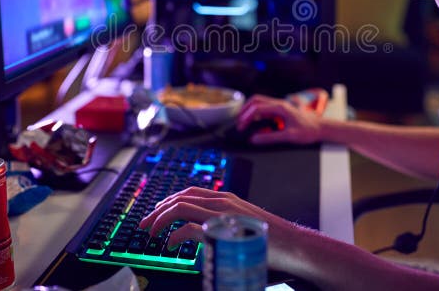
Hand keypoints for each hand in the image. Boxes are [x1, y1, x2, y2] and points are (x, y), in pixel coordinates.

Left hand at [138, 186, 298, 269]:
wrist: (294, 246)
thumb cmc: (272, 240)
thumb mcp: (243, 226)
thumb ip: (224, 225)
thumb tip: (206, 236)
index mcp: (226, 198)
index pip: (189, 192)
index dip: (168, 202)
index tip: (155, 214)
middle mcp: (222, 201)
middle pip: (180, 197)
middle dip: (157, 210)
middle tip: (143, 224)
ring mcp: (223, 213)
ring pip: (180, 207)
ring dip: (160, 219)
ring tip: (151, 233)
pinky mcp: (223, 228)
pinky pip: (189, 227)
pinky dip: (174, 234)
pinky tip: (168, 244)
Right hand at [237, 94, 323, 144]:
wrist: (321, 128)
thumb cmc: (308, 130)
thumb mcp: (289, 137)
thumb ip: (270, 138)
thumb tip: (254, 139)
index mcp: (280, 107)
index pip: (257, 108)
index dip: (246, 117)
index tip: (241, 127)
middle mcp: (279, 104)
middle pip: (256, 101)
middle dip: (245, 110)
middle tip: (239, 123)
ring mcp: (280, 106)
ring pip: (259, 102)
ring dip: (249, 110)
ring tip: (243, 122)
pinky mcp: (281, 110)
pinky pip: (265, 108)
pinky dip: (256, 113)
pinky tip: (254, 122)